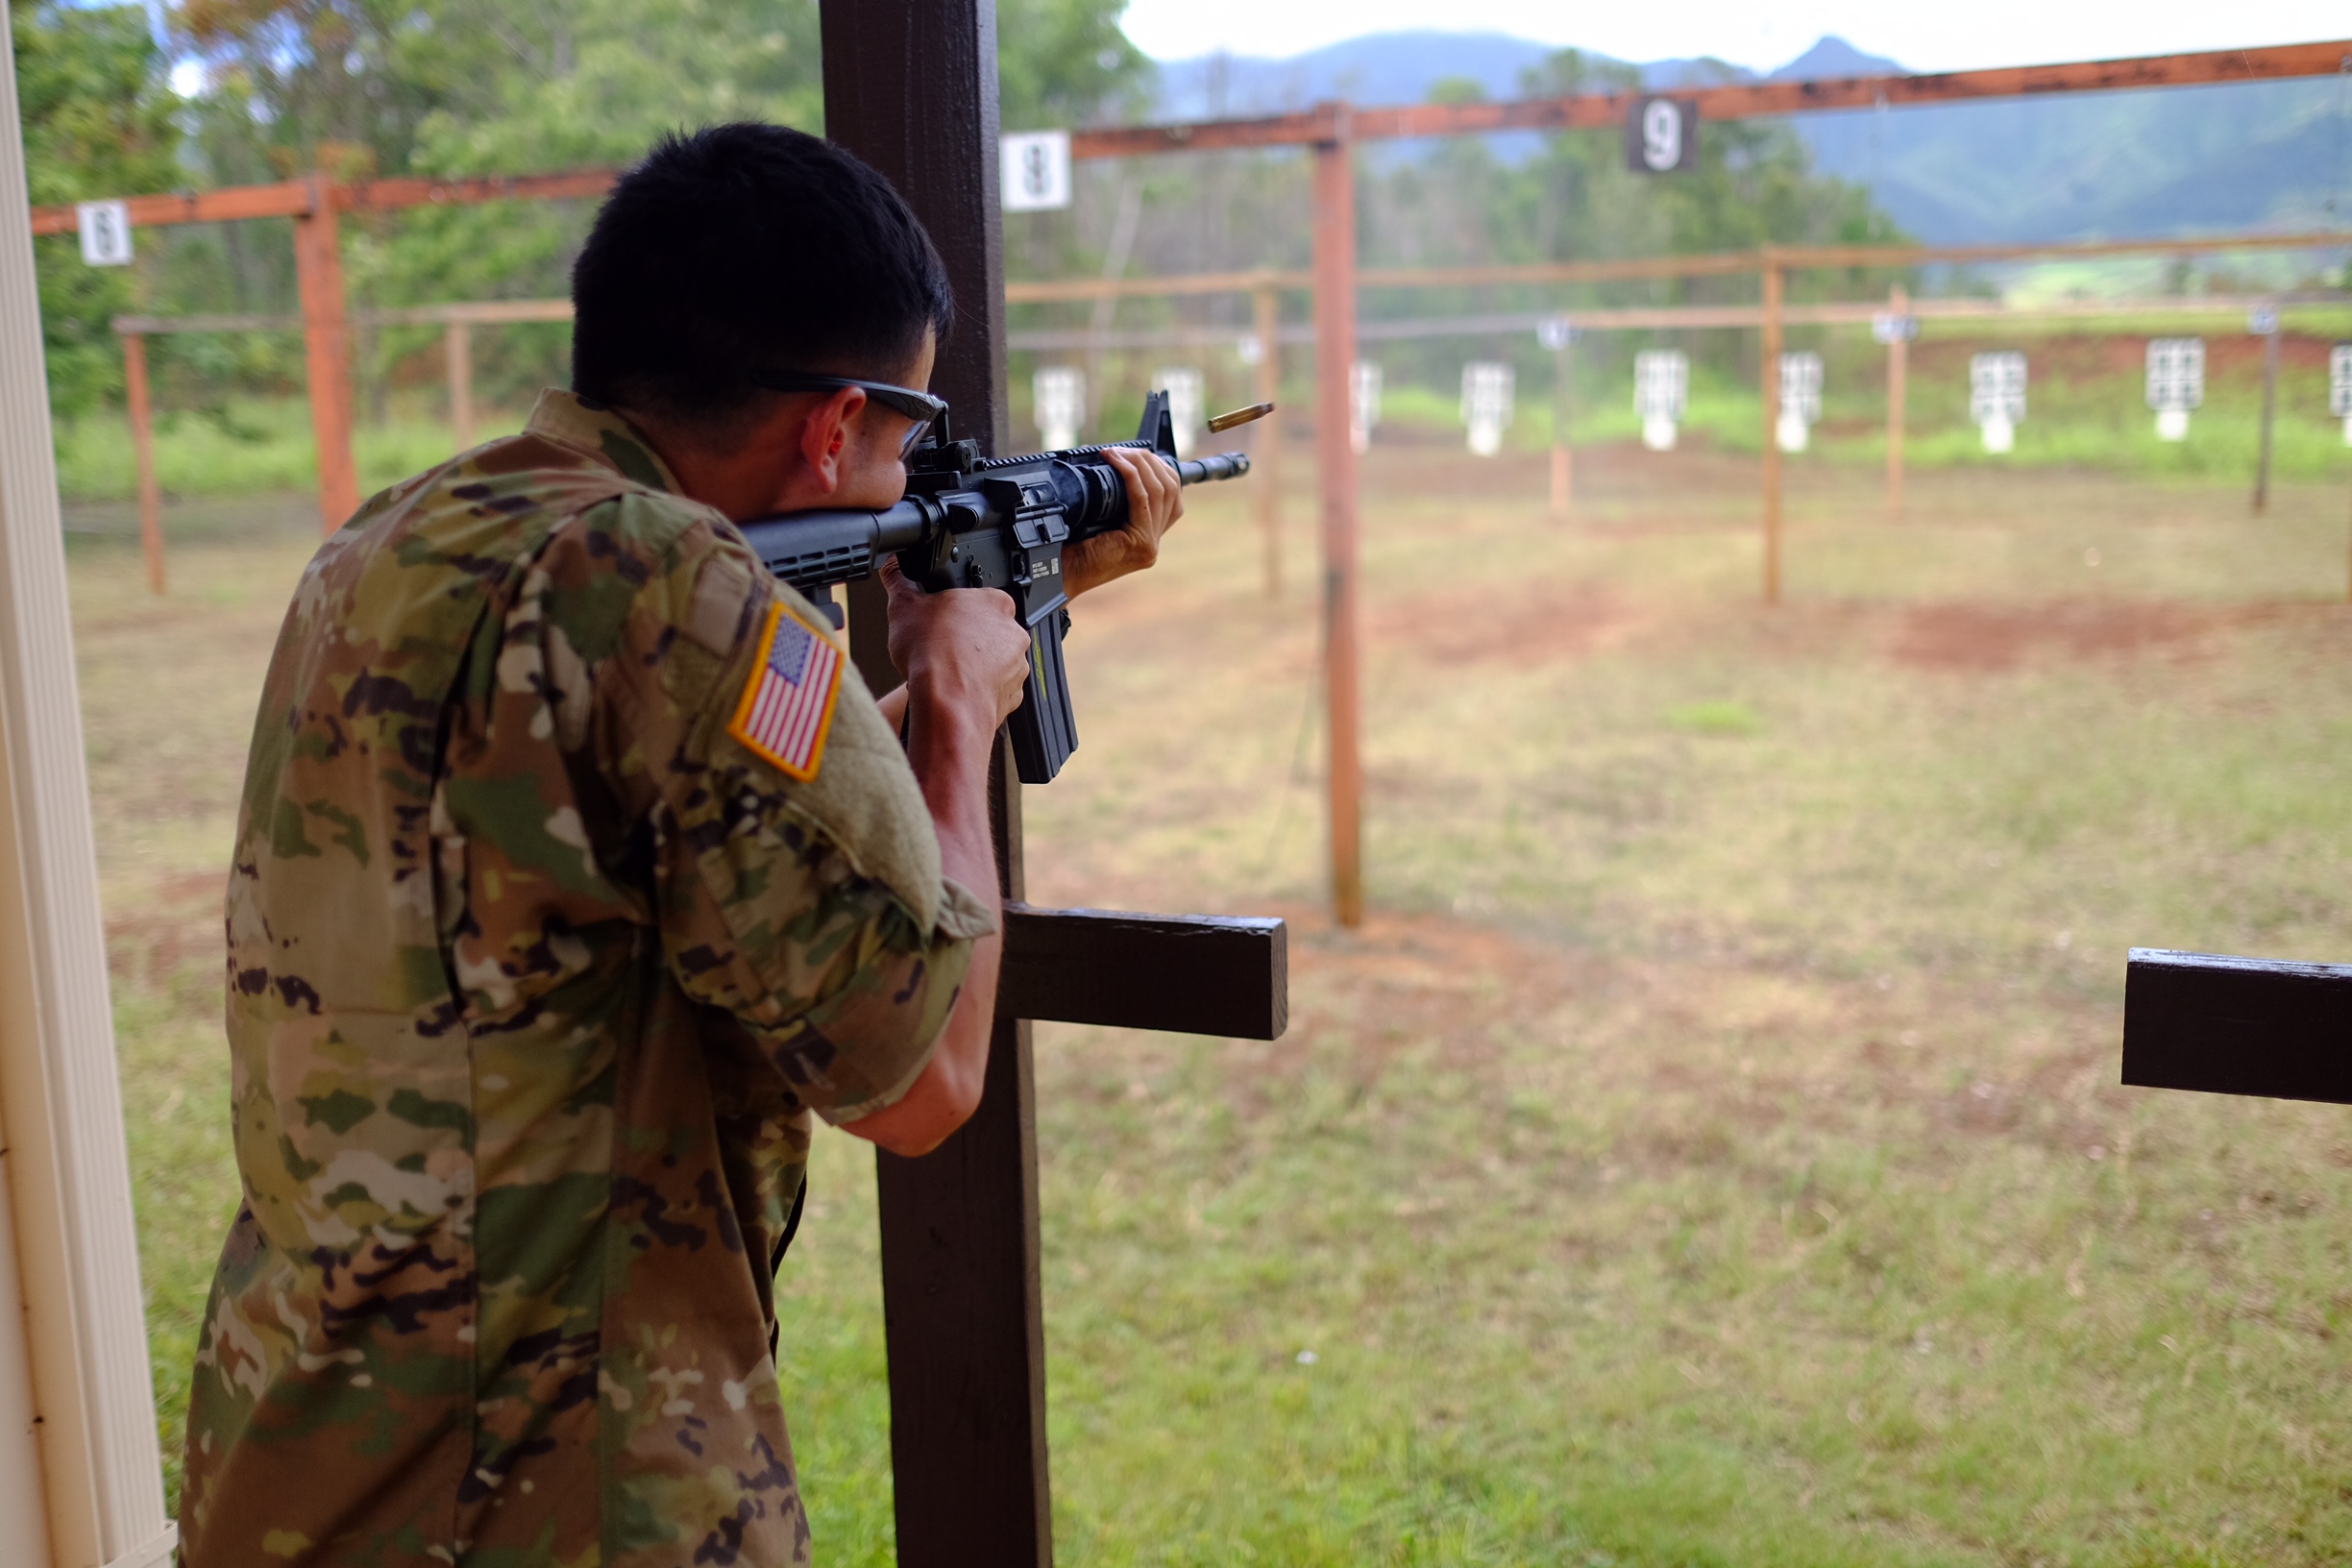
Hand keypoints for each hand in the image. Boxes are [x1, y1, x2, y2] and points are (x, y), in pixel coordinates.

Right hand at [880, 558, 1031, 732]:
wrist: (947, 704)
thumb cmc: (933, 657)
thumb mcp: (902, 607)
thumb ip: (898, 581)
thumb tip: (893, 567)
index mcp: (993, 602)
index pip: (977, 598)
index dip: (955, 610)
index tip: (941, 620)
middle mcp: (1012, 631)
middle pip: (986, 630)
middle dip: (966, 638)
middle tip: (940, 646)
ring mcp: (1016, 665)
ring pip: (994, 660)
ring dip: (974, 664)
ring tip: (947, 670)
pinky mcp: (1012, 694)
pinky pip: (995, 689)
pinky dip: (978, 689)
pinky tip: (957, 689)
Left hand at [1062, 445, 1182, 598]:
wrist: (1057, 571)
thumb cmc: (1069, 544)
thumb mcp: (1098, 514)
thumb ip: (1114, 497)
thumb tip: (1115, 458)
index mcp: (1148, 535)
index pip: (1171, 494)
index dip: (1158, 467)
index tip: (1136, 453)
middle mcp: (1154, 541)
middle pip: (1169, 488)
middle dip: (1148, 462)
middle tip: (1122, 450)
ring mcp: (1151, 544)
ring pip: (1160, 490)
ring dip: (1138, 464)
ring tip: (1117, 452)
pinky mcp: (1141, 543)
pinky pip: (1142, 499)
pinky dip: (1130, 475)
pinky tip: (1115, 462)